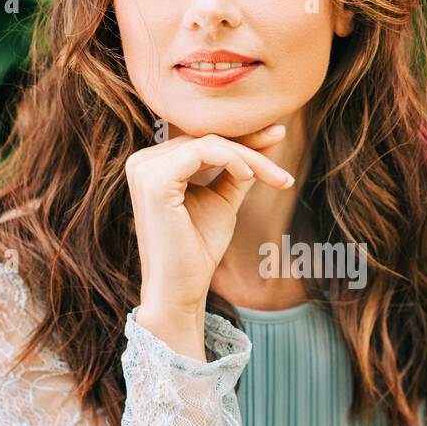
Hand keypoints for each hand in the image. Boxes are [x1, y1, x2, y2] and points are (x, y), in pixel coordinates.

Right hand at [125, 123, 294, 319]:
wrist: (181, 289)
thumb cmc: (198, 249)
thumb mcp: (223, 199)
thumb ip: (239, 169)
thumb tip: (270, 135)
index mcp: (154, 164)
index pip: (203, 140)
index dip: (243, 138)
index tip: (278, 135)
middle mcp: (143, 161)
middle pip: (208, 138)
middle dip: (252, 148)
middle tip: (283, 167)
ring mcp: (145, 169)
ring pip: (210, 143)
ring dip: (249, 157)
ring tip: (276, 179)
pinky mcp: (155, 180)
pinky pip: (204, 152)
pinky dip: (233, 159)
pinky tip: (250, 176)